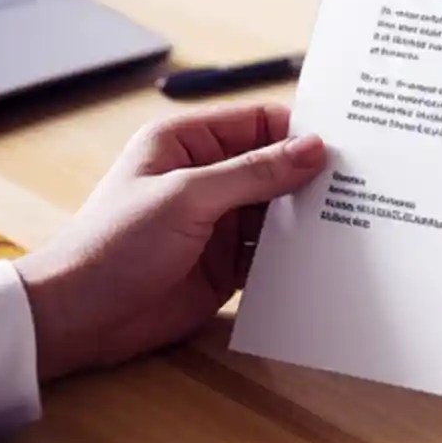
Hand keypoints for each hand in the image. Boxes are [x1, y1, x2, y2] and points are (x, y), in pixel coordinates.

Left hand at [13, 103, 326, 380]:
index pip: (259, 123)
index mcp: (188, 142)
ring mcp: (218, 223)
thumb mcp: (187, 197)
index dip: (300, 132)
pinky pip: (271, 254)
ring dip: (307, 220)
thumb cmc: (114, 244)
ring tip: (355, 222)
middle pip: (275, 167)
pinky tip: (326, 259)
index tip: (346, 145)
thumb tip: (312, 149)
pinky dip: (296, 257)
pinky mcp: (226, 265)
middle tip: (363, 185)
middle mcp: (207, 177)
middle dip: (312, 177)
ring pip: (278, 212)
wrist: (79, 319)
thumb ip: (253, 173)